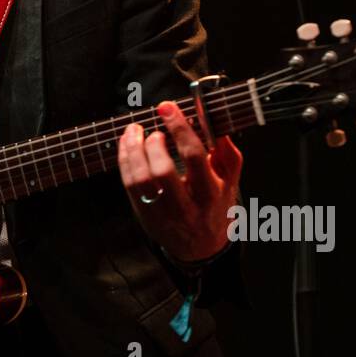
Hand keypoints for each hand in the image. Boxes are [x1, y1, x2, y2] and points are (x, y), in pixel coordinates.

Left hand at [117, 100, 241, 261]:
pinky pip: (129, 185)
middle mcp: (185, 206)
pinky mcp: (145, 215)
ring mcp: (162, 213)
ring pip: (140, 179)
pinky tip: (127, 145)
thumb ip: (228, 153)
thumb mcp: (230, 182)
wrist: (201, 249)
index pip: (194, 156)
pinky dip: (124, 160)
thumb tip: (215, 125)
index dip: (179, 128)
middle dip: (154, 143)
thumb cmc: (215, 207)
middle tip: (154, 130)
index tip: (167, 107)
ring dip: (133, 149)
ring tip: (135, 130)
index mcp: (210, 194)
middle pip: (163, 170)